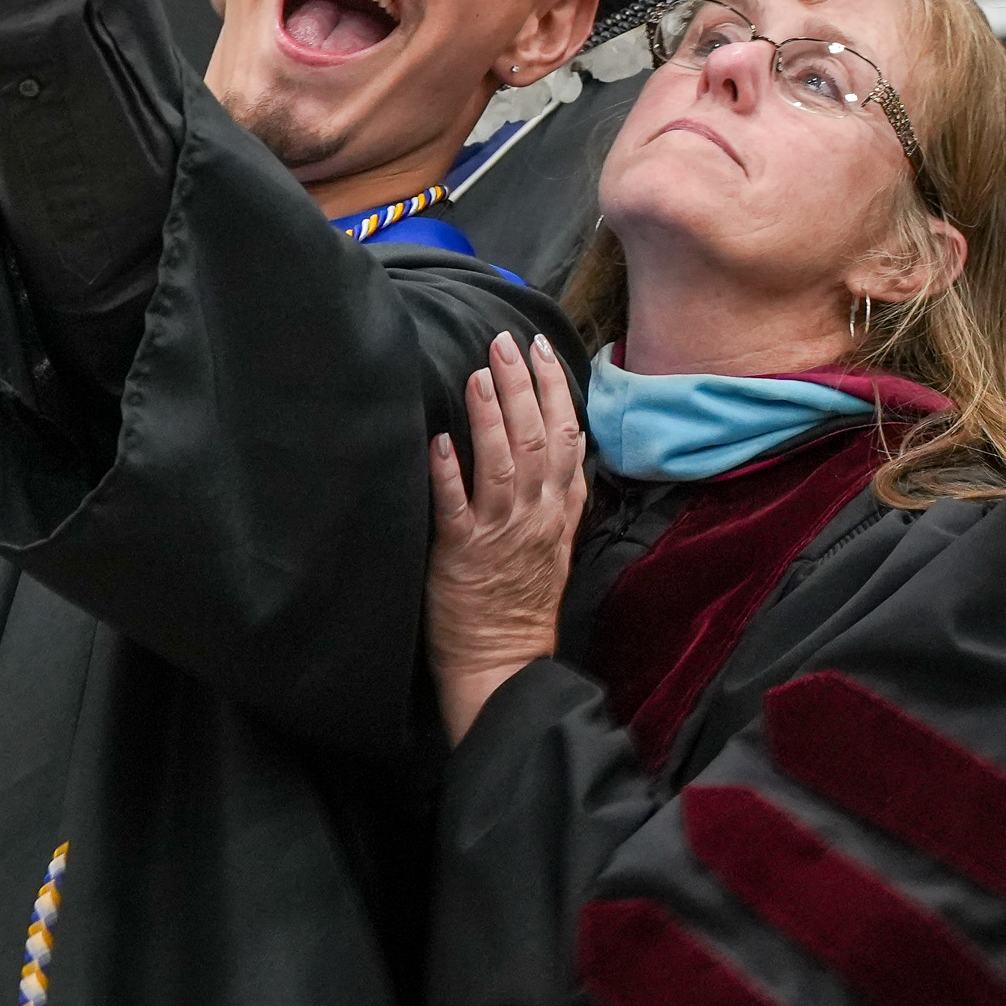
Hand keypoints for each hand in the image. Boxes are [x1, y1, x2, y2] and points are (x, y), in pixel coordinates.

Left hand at [426, 331, 586, 745]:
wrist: (505, 663)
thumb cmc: (521, 599)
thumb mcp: (556, 540)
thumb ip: (557, 491)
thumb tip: (555, 436)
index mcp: (560, 509)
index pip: (567, 437)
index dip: (556, 390)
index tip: (542, 348)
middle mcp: (536, 516)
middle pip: (536, 440)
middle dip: (522, 387)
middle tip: (503, 342)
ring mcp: (500, 535)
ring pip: (502, 467)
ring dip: (490, 418)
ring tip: (478, 376)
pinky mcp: (462, 556)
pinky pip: (456, 509)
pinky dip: (449, 474)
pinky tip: (439, 441)